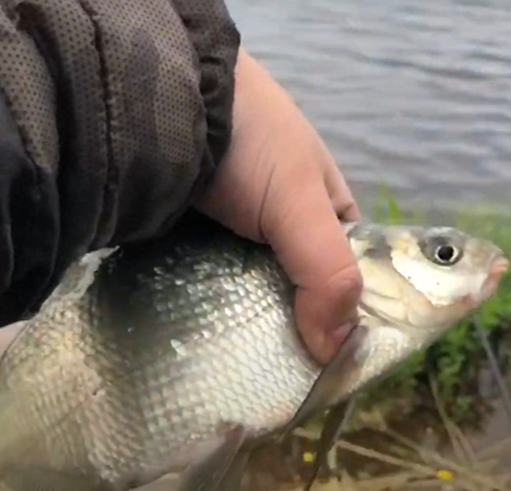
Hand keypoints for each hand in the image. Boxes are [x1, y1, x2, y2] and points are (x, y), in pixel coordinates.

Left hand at [194, 47, 362, 364]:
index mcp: (323, 204)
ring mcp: (229, 226)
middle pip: (291, 286)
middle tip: (270, 375)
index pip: (345, 269)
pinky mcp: (184, 234)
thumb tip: (335, 350)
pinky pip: (200, 281)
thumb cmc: (249, 141)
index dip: (344, 312)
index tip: (328, 362)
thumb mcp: (300, 203)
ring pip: (241, 289)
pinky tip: (194, 337)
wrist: (165, 95)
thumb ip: (327, 271)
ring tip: (229, 368)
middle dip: (284, 325)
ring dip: (236, 321)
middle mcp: (279, 217)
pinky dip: (199, 305)